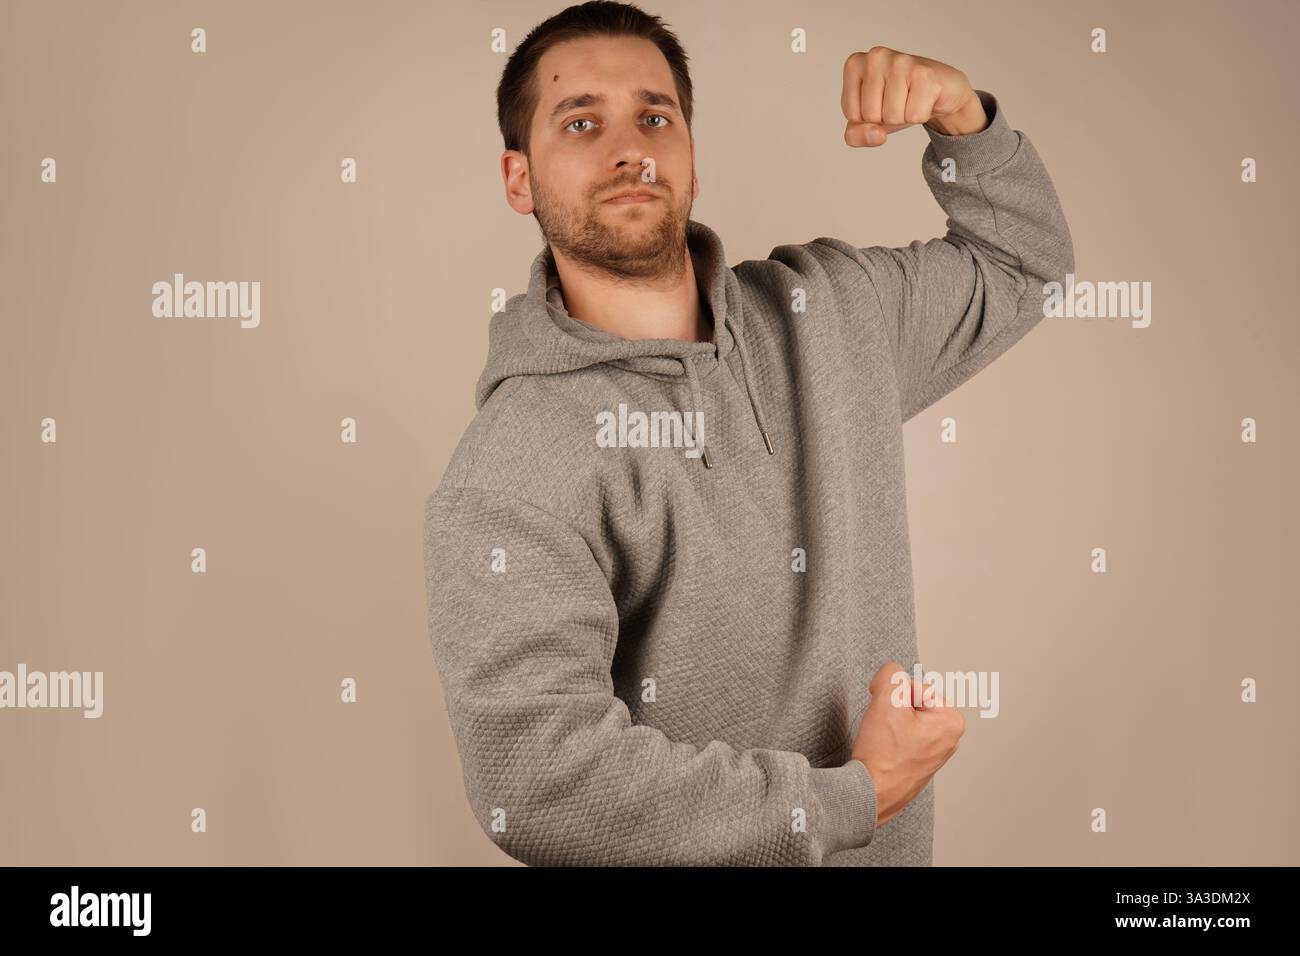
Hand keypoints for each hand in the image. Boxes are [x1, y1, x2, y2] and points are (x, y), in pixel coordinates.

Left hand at [841, 46, 985, 145]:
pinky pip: (914, 116)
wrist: (939, 91)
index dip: (867, 118)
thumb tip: (877, 134)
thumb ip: (855, 135)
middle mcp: (876, 56)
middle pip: (871, 116)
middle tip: (898, 101)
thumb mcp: (867, 122)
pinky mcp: (925, 73)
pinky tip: (924, 98)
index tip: (880, 102)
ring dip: (903, 117)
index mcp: (854, 64)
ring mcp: (901, 61)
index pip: (852, 114)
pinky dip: (920, 115)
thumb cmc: (898, 101)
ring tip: (911, 99)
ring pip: (892, 117)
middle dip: (885, 118)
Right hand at [850, 661, 966, 826]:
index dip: (893, 696)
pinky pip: (902, 736)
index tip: (886, 717)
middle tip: (884, 730)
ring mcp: (935, 753)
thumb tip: (890, 674)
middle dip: (893, 709)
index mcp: (952, 721)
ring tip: (883, 742)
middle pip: (912, 701)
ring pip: (904, 718)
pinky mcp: (919, 764)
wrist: (869, 793)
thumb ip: (890, 674)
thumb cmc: (883, 755)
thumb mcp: (886, 699)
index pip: (914, 685)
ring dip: (889, 723)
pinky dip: (889, 739)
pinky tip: (884, 752)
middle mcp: (950, 739)